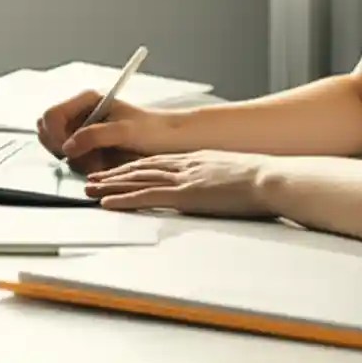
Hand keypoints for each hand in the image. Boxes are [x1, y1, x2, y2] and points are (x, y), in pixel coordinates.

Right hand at [36, 90, 183, 174]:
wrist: (172, 142)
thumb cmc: (154, 130)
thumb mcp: (124, 131)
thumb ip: (94, 136)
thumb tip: (68, 147)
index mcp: (87, 101)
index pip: (52, 115)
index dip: (55, 134)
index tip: (68, 149)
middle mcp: (82, 114)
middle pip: (48, 131)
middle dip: (60, 147)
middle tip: (81, 156)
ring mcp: (84, 132)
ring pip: (58, 148)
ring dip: (74, 159)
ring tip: (98, 161)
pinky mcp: (89, 148)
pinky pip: (72, 159)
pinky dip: (82, 165)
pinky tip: (101, 164)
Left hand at [84, 150, 275, 217]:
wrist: (271, 178)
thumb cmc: (263, 179)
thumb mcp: (238, 173)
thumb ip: (223, 178)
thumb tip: (225, 187)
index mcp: (198, 159)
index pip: (158, 161)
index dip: (135, 165)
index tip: (118, 169)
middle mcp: (185, 165)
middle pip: (141, 167)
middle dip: (115, 173)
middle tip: (93, 177)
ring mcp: (183, 179)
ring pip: (137, 180)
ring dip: (111, 185)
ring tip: (90, 188)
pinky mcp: (184, 195)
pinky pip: (146, 197)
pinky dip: (123, 200)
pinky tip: (106, 203)